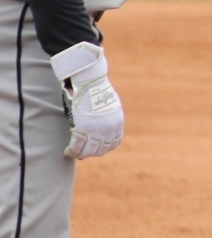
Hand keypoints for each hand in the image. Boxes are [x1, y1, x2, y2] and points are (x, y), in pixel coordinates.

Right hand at [49, 41, 123, 158]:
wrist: (92, 83)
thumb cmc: (98, 91)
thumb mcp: (111, 107)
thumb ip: (109, 119)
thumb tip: (103, 125)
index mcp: (117, 124)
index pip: (113, 144)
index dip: (104, 148)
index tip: (95, 148)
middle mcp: (109, 130)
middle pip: (100, 150)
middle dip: (91, 153)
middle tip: (82, 153)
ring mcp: (96, 131)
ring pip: (88, 151)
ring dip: (80, 154)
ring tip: (74, 152)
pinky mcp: (83, 129)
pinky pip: (76, 147)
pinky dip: (72, 151)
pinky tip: (67, 151)